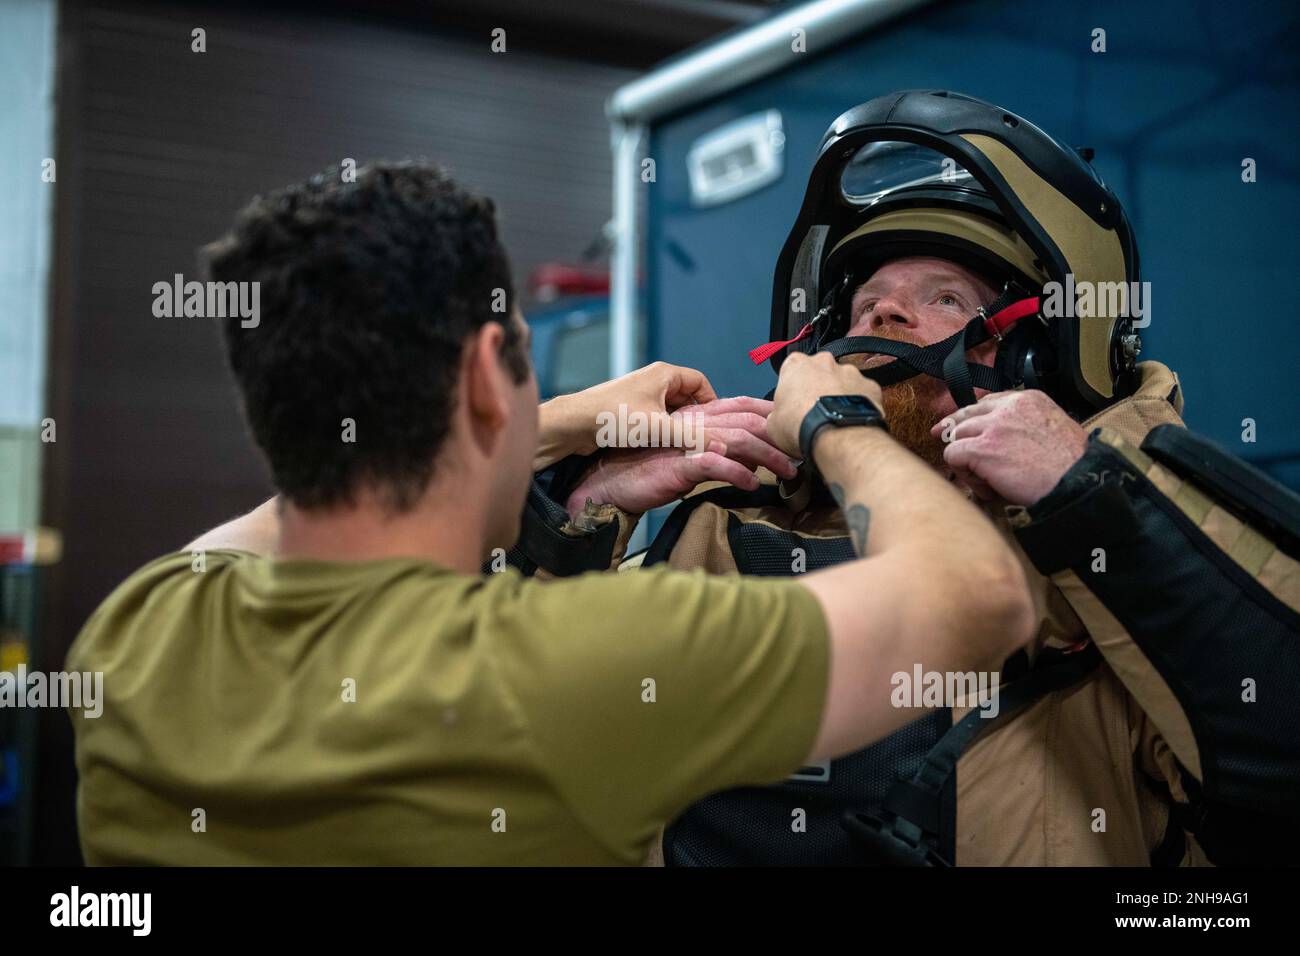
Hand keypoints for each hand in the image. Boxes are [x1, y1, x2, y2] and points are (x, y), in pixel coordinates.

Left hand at [535, 362, 716, 469]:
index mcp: (664, 374)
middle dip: (695, 418)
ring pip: (670, 410)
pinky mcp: (628, 410)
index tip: (717, 424)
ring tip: (683, 446)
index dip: (712, 401)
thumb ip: (692, 438)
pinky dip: (662, 431)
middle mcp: (653, 381)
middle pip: (687, 397)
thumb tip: (722, 448)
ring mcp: (639, 395)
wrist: (574, 424)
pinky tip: (663, 448)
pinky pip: (655, 419)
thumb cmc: (614, 417)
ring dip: (678, 427)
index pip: (700, 381)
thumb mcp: (659, 428)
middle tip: (702, 438)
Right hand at [564, 396, 795, 515]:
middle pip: (748, 421)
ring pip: (739, 441)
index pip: (742, 405)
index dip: (771, 412)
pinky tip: (753, 484)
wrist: (609, 482)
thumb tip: (748, 457)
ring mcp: (687, 442)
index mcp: (697, 416)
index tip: (796, 425)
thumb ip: (715, 449)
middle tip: (803, 453)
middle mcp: (695, 422)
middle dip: (780, 436)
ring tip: (788, 472)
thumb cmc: (646, 469)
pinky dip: (738, 473)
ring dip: (768, 457)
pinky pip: (715, 464)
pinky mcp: (678, 463)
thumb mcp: (687, 455)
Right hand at [767, 352, 884, 458]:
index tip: (793, 404)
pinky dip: (859, 404)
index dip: (792, 389)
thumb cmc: (802, 425)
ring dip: (839, 395)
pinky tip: (852, 420)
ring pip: (843, 381)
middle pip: (819, 372)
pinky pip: (863, 393)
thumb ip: (775, 415)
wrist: (836, 435)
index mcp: (795, 364)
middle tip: (814, 413)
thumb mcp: (772, 425)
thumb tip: (778, 420)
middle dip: (818, 388)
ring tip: (835, 419)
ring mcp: (849, 371)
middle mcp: (824, 362)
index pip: (791, 370)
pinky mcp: (870, 385)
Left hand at [931, 389, 1088, 505]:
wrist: (1077, 482)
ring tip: (986, 480)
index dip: (974, 418)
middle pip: (966, 416)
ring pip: (957, 436)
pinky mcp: (981, 448)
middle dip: (955, 431)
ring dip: (966, 459)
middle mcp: (1007, 408)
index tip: (965, 428)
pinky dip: (964, 474)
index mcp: (1028, 400)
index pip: (988, 403)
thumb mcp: (1057, 429)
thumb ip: (1031, 426)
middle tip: (945, 441)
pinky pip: (953, 455)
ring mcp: (992, 427)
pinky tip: (985, 488)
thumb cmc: (1073, 466)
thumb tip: (1013, 440)